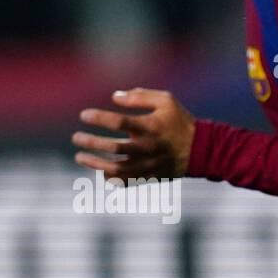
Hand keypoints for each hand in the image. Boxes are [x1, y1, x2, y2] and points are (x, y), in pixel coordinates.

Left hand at [72, 88, 194, 181]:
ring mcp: (147, 165)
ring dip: (94, 163)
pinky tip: (101, 171)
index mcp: (150, 127)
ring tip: (79, 156)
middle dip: (90, 142)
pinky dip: (110, 178)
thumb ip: (139, 96)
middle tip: (75, 138)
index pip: (118, 123)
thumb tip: (114, 97)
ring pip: (115, 168)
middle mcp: (147, 147)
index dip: (98, 118)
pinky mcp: (150, 177)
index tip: (83, 115)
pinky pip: (125, 182)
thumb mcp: (166, 100)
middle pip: (112, 147)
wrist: (202, 150)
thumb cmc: (180, 121)